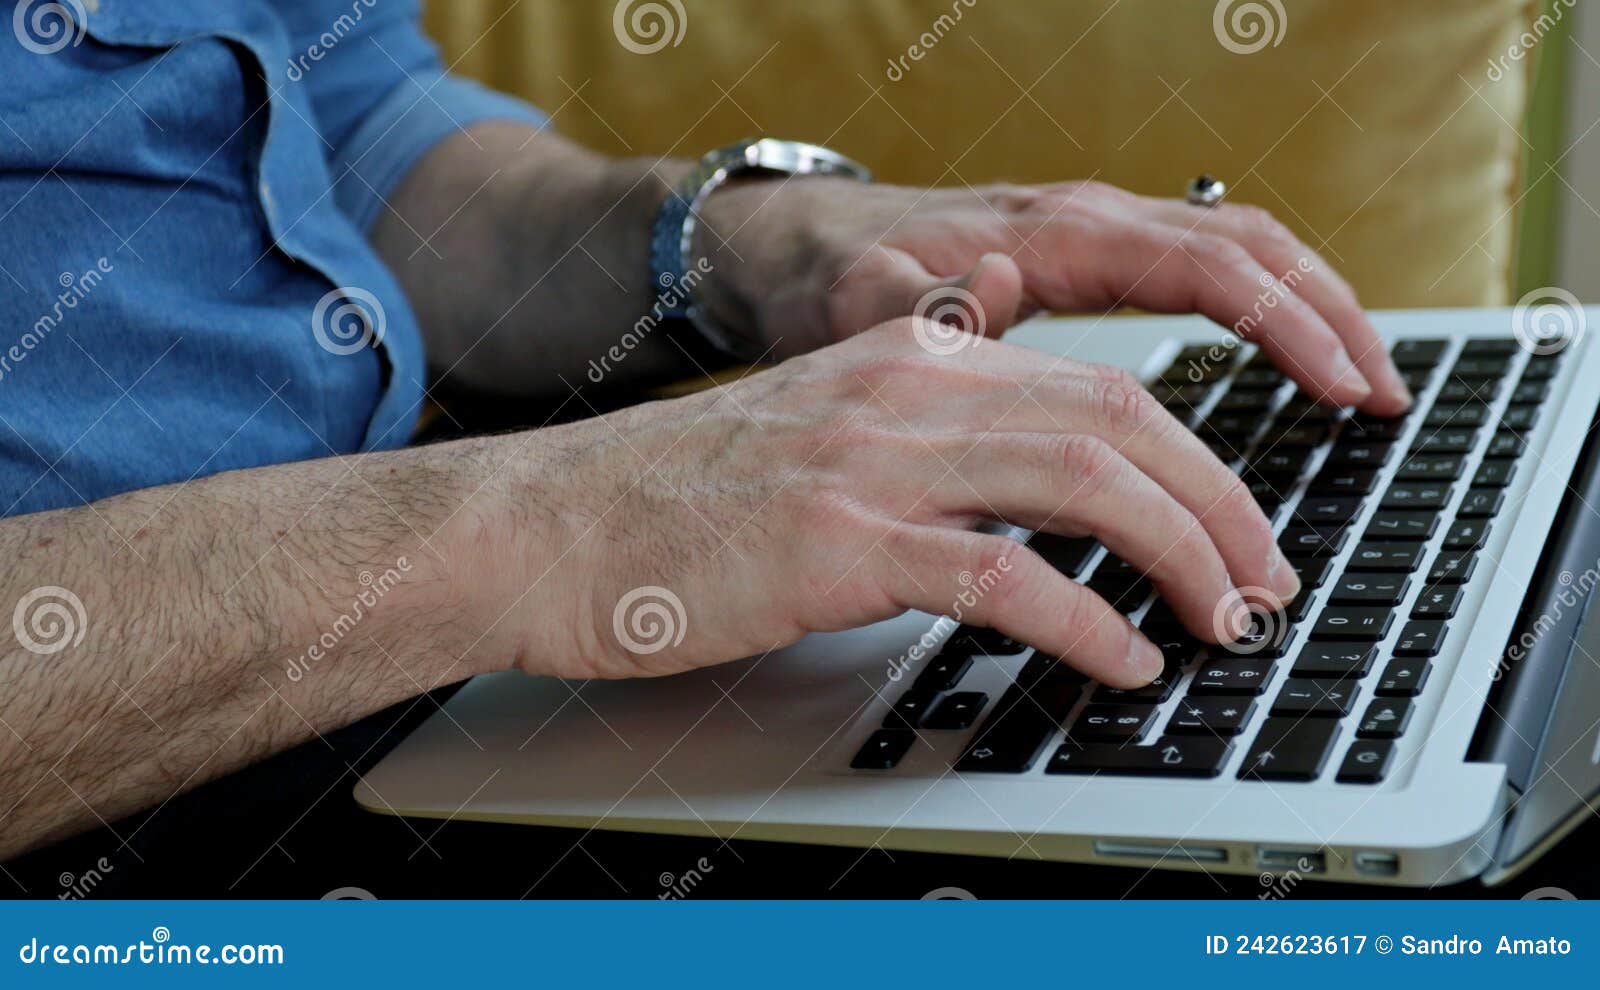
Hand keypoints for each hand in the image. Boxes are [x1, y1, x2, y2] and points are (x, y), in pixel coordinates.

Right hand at [508, 319, 1300, 688]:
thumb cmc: (669, 497)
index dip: (1190, 456)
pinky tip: (1119, 658)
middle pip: (1117, 419)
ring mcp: (871, 462)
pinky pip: (1000, 575)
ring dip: (1180, 555)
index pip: (1095, 382)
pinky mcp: (836, 543)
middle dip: (1219, 504)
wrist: (542, 526)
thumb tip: (1003, 393)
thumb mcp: (811, 422)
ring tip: (1225, 620)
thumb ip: (915, 403)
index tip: (1232, 524)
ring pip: (1082, 480)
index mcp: (906, 356)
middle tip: (1263, 578)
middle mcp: (902, 389)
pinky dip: (1083, 619)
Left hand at [695, 178, 1410, 415]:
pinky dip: (1262, 304)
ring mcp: (1093, 233)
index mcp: (1050, 233)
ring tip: (1367, 382)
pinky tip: (1289, 355)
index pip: (1204, 262)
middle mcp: (1086, 219)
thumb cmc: (832, 280)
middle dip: (1328, 314)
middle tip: (1386, 394)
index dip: (1284, 322)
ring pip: (1238, 248)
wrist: (800, 249)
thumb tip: (989, 299)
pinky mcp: (1087, 257)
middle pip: (1247, 245)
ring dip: (1310, 306)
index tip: (1341, 383)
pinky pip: (1203, 263)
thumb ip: (925, 310)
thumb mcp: (860, 308)